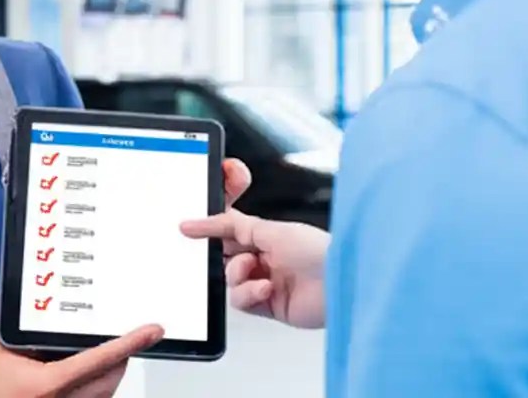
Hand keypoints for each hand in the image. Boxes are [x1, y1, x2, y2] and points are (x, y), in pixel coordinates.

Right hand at [0, 323, 163, 397]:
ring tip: (105, 356)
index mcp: (46, 384)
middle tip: (127, 338)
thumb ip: (31, 328)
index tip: (152, 331)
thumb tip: (55, 313)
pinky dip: (92, 390)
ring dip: (108, 376)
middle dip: (121, 359)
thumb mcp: (0, 340)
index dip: (131, 343)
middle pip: (110, 382)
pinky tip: (84, 377)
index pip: (101, 359)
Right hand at [180, 158, 328, 328]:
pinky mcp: (270, 306)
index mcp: (266, 236)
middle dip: (221, 257)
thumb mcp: (269, 229)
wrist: (341, 282)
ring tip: (255, 272)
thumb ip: (233, 225)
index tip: (186, 229)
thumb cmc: (318, 251)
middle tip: (218, 254)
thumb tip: (200, 221)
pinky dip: (249, 294)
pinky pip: (243, 302)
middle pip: (226, 258)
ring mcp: (267, 283)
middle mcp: (266, 259)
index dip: (208, 230)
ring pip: (231, 282)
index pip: (228, 230)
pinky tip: (265, 288)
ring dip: (238, 276)